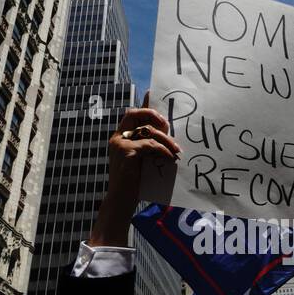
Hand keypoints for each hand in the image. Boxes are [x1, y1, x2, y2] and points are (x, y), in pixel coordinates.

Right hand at [105, 91, 180, 205]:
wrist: (120, 202)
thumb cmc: (132, 184)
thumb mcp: (139, 161)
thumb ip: (146, 147)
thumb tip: (164, 136)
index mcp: (119, 138)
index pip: (131, 115)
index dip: (142, 105)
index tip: (151, 93)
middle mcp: (117, 138)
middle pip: (134, 114)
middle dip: (152, 115)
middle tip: (167, 125)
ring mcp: (120, 144)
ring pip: (147, 131)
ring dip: (166, 139)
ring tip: (177, 150)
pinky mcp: (126, 152)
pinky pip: (150, 145)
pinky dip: (162, 150)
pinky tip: (170, 157)